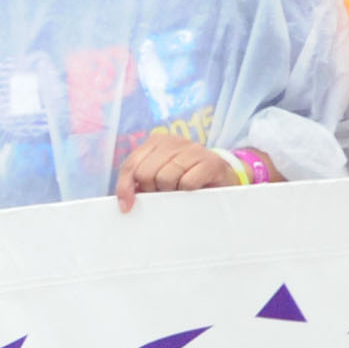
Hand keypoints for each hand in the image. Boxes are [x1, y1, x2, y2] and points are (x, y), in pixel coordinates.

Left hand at [113, 135, 246, 207]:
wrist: (224, 179)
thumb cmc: (187, 179)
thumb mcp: (160, 177)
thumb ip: (140, 182)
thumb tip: (124, 201)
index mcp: (157, 142)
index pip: (131, 165)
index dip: (126, 187)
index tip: (127, 207)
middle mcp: (174, 141)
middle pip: (146, 172)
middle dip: (152, 189)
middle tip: (164, 193)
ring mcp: (193, 149)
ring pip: (165, 177)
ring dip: (171, 191)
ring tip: (179, 190)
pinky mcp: (211, 162)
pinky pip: (187, 182)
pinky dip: (187, 191)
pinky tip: (193, 189)